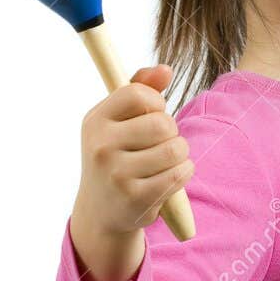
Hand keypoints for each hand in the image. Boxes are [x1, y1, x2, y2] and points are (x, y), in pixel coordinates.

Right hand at [69, 64, 195, 280]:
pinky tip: (172, 175)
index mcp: (95, 120)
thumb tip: (165, 70)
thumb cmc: (115, 156)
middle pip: (162, 123)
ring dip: (180, 154)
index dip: (156, 102)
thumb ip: (140, 89)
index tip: (152, 114)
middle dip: (171, 131)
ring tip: (165, 161)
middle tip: (159, 144)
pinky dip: (184, 171)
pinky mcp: (135, 198)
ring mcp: (117, 174)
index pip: (137, 94)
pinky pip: (179, 173)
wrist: (100, 211)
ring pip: (175, 148)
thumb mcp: (117, 121)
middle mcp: (101, 146)